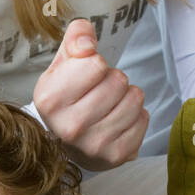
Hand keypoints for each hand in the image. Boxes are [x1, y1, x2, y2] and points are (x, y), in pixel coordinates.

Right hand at [33, 18, 148, 169]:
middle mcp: (70, 127)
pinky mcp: (116, 156)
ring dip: (127, 96)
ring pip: (135, 98)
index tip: (85, 77)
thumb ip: (75, 38)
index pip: (95, 64)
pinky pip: (143, 118)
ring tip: (110, 106)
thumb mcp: (63, 63)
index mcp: (50, 100)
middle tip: (99, 93)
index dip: (95, 64)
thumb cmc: (67, 96)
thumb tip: (87, 44)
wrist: (67, 144)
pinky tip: (118, 121)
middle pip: (118, 80)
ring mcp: (94, 145)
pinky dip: (136, 115)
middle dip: (112, 80)